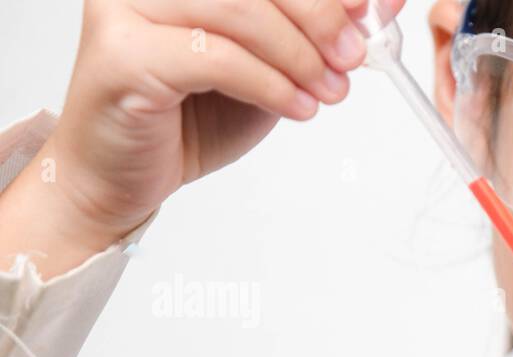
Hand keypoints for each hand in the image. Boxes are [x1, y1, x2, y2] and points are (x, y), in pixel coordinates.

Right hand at [39, 0, 403, 242]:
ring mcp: (125, 8)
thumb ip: (315, 33)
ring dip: (298, 55)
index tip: (368, 12)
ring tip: (329, 92)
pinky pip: (215, 58)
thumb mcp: (271, 67)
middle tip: (353, 56)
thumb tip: (382, 5)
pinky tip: (297, 107)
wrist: (123, 175)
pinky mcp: (122, 54)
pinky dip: (270, 84)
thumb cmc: (188, 117)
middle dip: (319, 16)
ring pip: (238, 10)